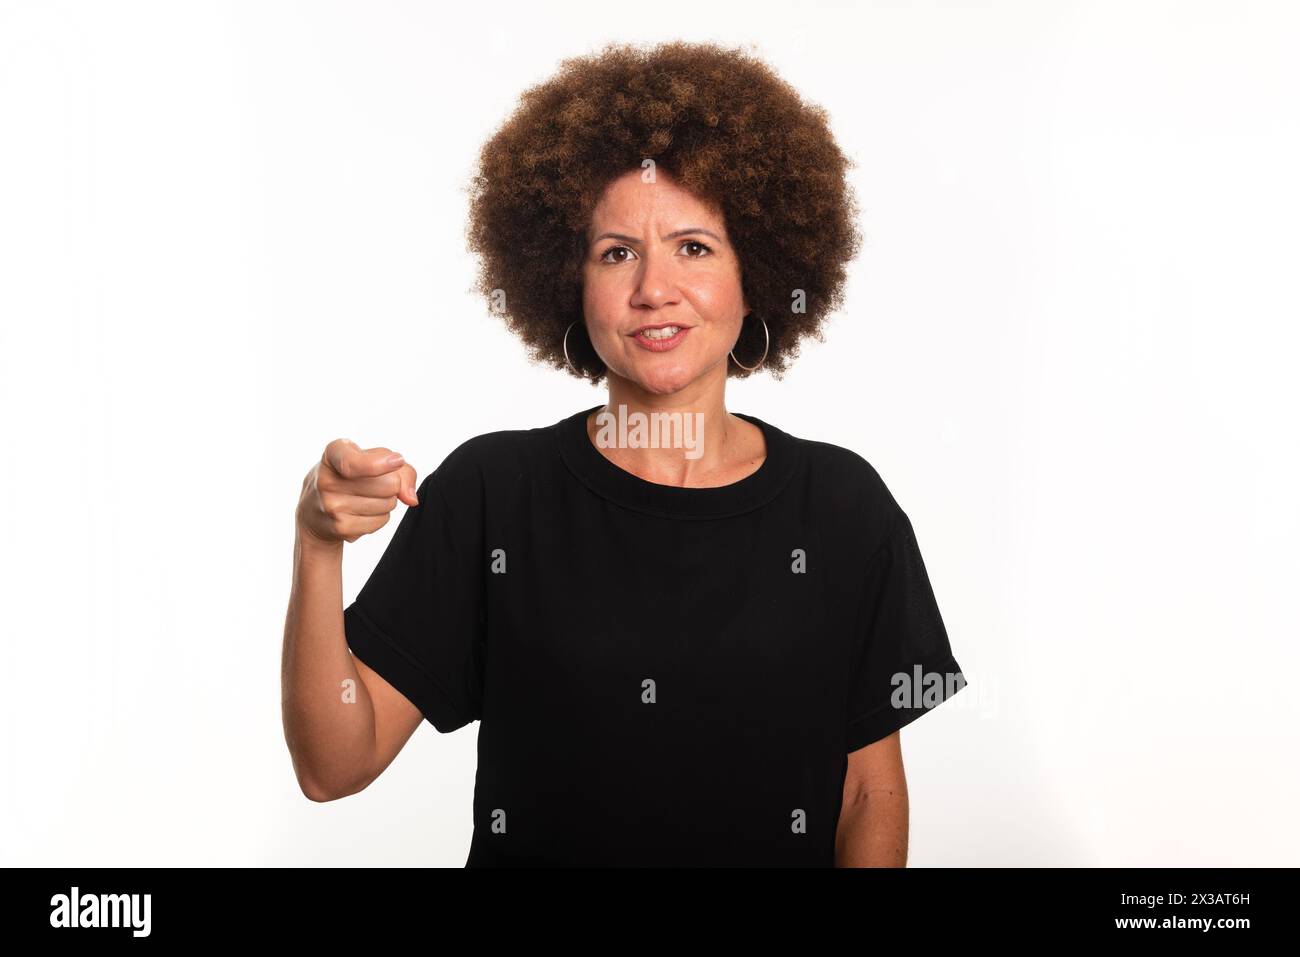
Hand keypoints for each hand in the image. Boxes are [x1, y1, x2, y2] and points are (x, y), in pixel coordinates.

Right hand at [296, 439, 418, 546]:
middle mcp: (326, 479)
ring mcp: (331, 506)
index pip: (353, 463)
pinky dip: (380, 516)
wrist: (315, 510)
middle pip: (388, 484)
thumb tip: (410, 499)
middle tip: (375, 483)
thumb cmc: (353, 477)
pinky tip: (362, 511)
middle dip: (392, 484)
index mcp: (333, 453)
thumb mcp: (372, 459)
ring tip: (365, 497)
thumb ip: (401, 471)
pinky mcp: (340, 527)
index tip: (397, 462)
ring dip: (387, 501)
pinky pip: (382, 521)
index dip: (378, 464)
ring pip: (388, 504)